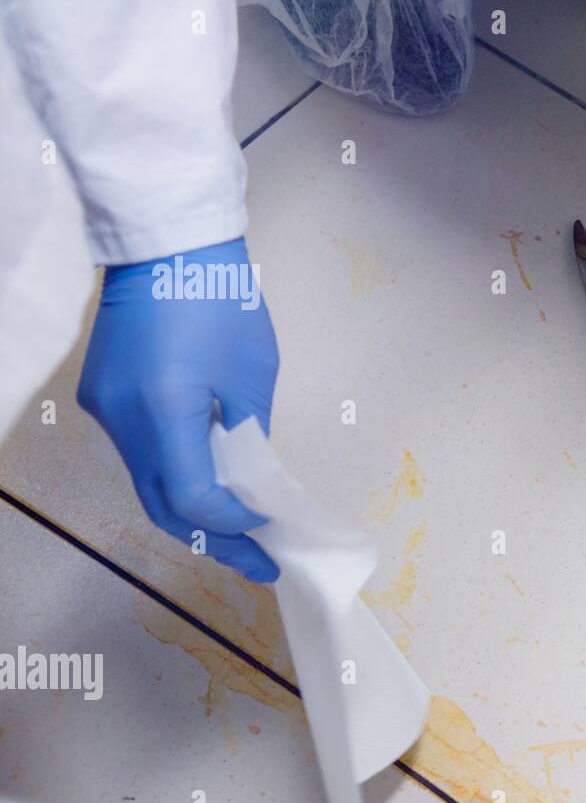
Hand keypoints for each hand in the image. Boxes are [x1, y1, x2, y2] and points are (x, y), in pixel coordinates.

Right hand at [78, 237, 280, 582]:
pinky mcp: (101, 394)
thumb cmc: (221, 297)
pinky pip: (138, 449)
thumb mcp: (253, 372)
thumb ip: (250, 434)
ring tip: (242, 528)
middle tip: (258, 562)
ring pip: (146, 480)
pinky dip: (174, 471)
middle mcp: (122, 417)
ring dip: (192, 507)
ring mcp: (104, 407)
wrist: (167, 240)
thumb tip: (251, 479)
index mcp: (163, 410)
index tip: (268, 531)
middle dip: (213, 538)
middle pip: (161, 503)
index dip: (231, 524)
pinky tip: (211, 481)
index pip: (192, 497)